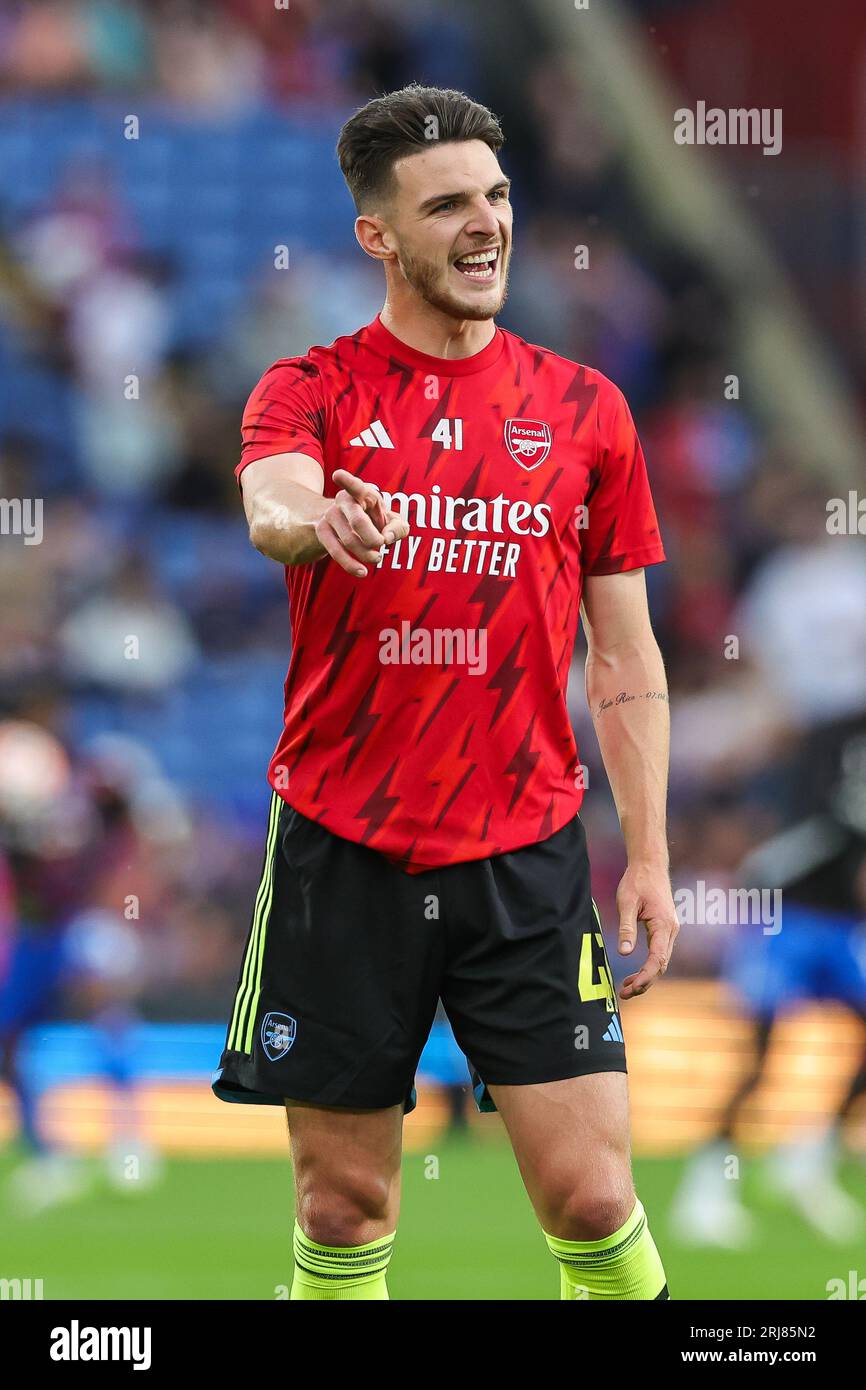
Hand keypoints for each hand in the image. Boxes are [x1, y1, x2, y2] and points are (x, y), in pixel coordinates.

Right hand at [315, 469, 409, 577]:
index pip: (355, 486)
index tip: (337, 475)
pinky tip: (362, 572)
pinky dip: (350, 564)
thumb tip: (387, 538)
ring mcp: (330, 515)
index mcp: (362, 492)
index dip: (347, 481)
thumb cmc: (374, 519)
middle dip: (373, 538)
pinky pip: (336, 551)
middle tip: (382, 544)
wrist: (343, 522)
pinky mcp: (322, 532)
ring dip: (366, 553)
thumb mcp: (391, 520)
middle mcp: (343, 501)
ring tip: (377, 557)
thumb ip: (398, 527)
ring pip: (348, 540)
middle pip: (358, 521)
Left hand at [616, 861, 678, 998]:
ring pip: (661, 961)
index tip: (632, 988)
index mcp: (664, 925)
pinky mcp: (664, 929)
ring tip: (625, 989)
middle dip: (644, 982)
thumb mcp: (626, 903)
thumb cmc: (637, 881)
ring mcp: (670, 930)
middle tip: (624, 994)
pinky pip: (659, 953)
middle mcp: (671, 930)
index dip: (646, 976)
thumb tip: (625, 953)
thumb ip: (626, 928)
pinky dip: (648, 966)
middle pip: (661, 965)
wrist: (649, 865)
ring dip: (646, 977)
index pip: (658, 959)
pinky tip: (633, 974)